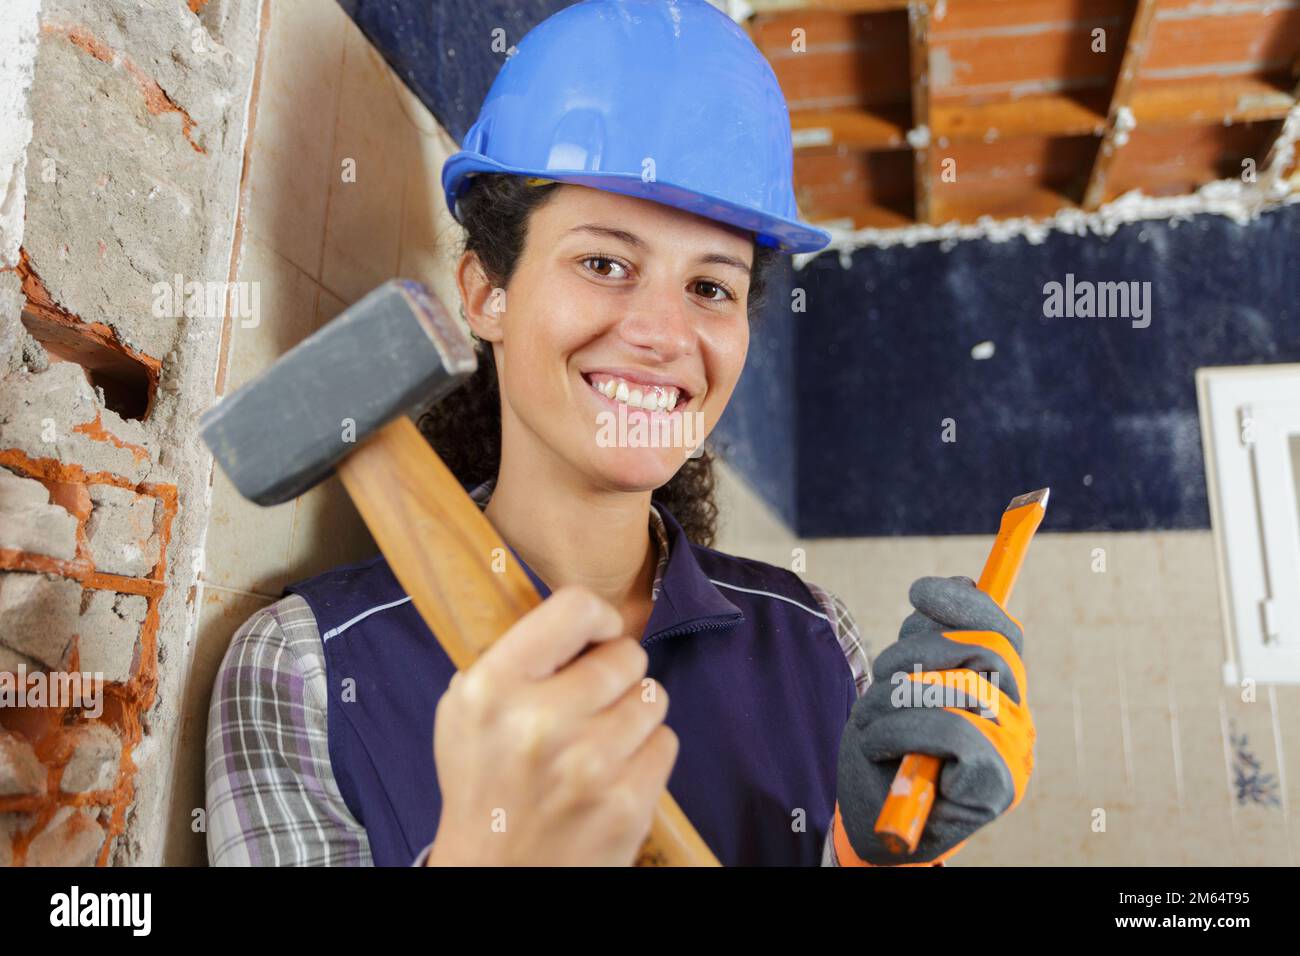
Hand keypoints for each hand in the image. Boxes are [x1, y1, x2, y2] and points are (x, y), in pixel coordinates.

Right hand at [427, 586, 676, 865]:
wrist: (494, 876)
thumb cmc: (484, 783)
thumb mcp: (466, 710)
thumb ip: (517, 657)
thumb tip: (585, 620)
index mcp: (493, 689)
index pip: (576, 607)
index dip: (596, 619)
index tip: (593, 639)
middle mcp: (541, 723)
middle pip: (627, 655)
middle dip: (614, 674)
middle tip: (588, 703)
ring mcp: (589, 766)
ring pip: (653, 697)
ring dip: (632, 714)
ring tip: (598, 740)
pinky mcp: (627, 804)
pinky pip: (666, 742)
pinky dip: (644, 754)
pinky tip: (612, 773)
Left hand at [835, 575, 1034, 864]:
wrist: (874, 826)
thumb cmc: (885, 754)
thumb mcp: (898, 686)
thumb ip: (930, 643)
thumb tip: (960, 583)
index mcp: (999, 692)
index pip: (1004, 633)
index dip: (968, 603)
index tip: (920, 589)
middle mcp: (1018, 721)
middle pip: (986, 648)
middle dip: (918, 650)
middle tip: (885, 675)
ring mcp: (1015, 753)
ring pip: (957, 685)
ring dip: (893, 695)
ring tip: (874, 721)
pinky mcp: (999, 785)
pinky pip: (949, 727)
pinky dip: (897, 730)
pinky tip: (878, 747)